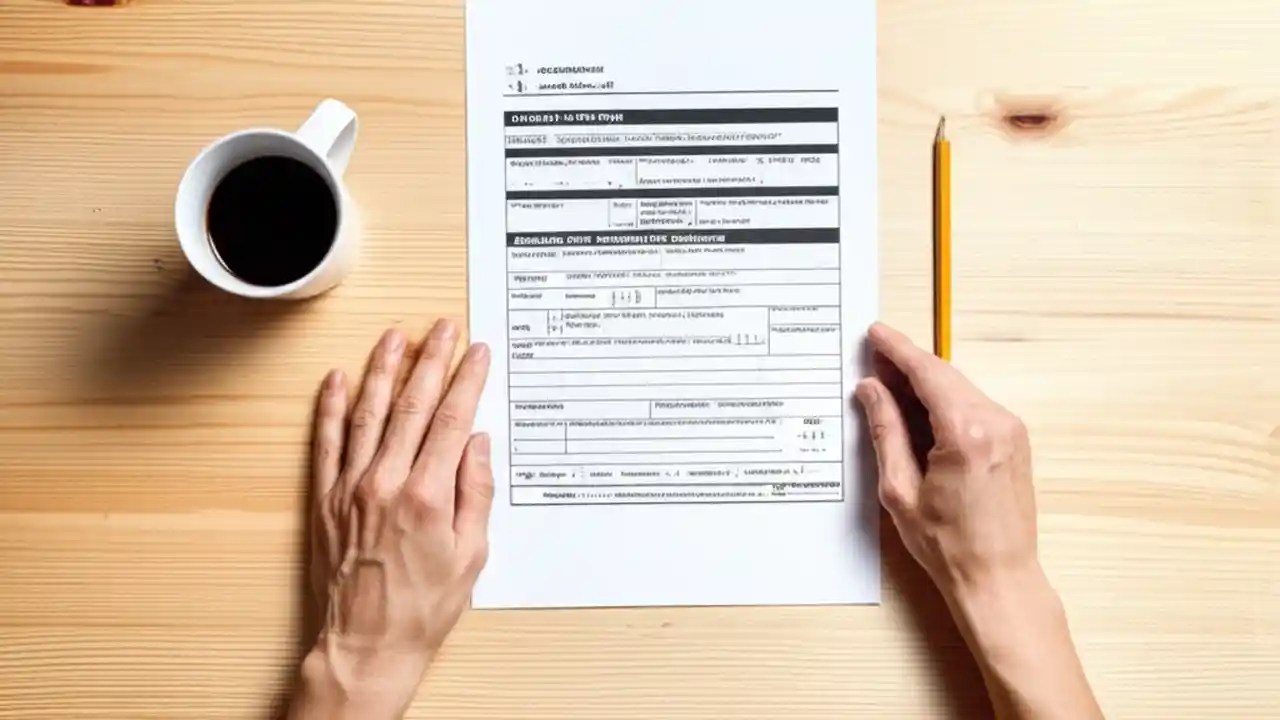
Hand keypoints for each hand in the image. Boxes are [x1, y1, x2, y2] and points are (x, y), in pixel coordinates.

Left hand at [290, 319, 492, 719]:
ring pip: (368, 413)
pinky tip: (337, 380)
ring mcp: (351, 488)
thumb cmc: (422, 609)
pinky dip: (330, 407)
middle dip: (431, 361)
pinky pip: (327, 442)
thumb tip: (477, 447)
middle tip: (443, 328)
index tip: (477, 354)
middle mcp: (385, 483)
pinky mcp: (326, 500)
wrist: (366, 645)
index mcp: (427, 496)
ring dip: (383, 371)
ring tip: (395, 338)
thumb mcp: (471, 556)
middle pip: (413, 406)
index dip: (467, 381)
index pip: (452, 421)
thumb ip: (476, 495)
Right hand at [855, 322, 1035, 597]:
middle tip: (872, 361)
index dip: (897, 350)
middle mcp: (996, 423)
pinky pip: (974, 407)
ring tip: (888, 388)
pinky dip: (944, 401)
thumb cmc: (948, 545)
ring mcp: (1011, 430)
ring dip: (925, 384)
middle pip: (945, 375)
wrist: (999, 578)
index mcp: (966, 433)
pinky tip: (918, 411)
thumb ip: (885, 431)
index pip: (927, 373)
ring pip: (960, 389)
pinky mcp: (1015, 441)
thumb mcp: (900, 489)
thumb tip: (871, 390)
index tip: (875, 333)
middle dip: (907, 365)